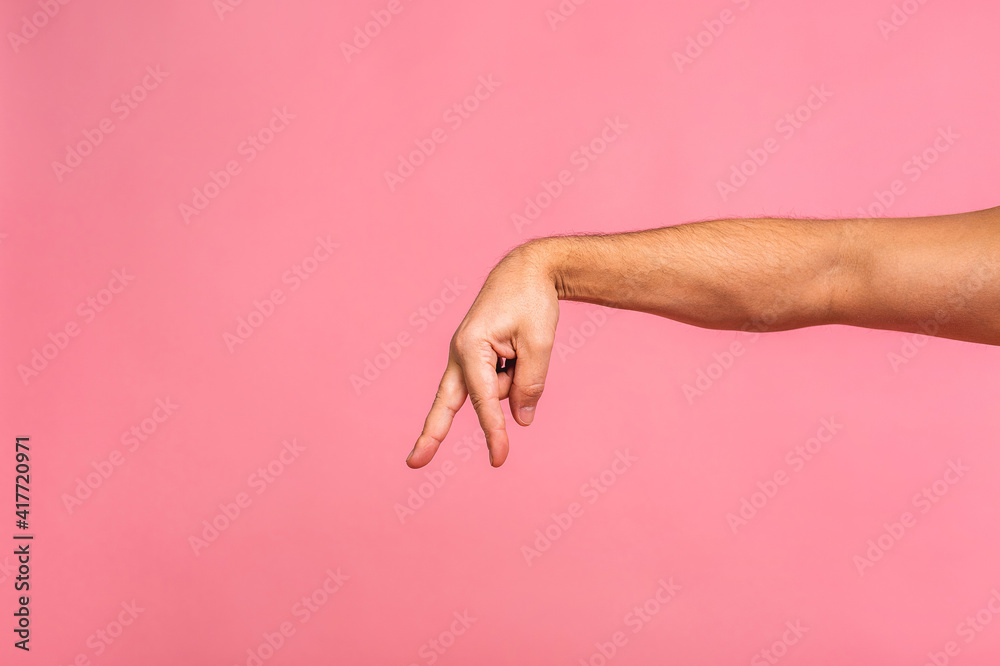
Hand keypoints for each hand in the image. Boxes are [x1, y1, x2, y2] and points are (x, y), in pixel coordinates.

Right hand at [407, 242, 559, 467]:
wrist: (526, 270)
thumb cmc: (531, 301)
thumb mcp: (540, 343)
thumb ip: (530, 384)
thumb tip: (521, 420)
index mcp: (471, 347)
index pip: (484, 400)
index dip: (495, 432)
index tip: (499, 459)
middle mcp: (460, 353)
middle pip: (446, 403)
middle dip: (432, 434)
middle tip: (415, 464)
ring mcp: (465, 355)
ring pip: (489, 389)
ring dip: (512, 377)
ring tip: (525, 342)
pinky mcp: (476, 356)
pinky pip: (495, 379)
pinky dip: (511, 373)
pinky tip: (518, 346)